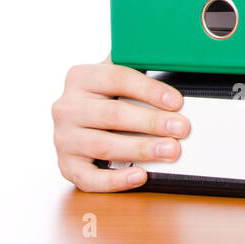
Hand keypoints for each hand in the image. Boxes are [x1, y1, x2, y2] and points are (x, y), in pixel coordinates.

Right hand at [51, 59, 189, 191]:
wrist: (77, 116)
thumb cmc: (105, 95)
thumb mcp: (116, 72)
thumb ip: (138, 64)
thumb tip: (174, 63)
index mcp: (81, 77)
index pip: (118, 79)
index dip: (149, 90)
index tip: (176, 101)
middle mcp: (67, 107)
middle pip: (113, 114)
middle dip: (151, 122)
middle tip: (181, 128)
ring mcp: (63, 138)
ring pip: (103, 146)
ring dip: (140, 149)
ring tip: (170, 150)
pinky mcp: (66, 165)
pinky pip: (89, 178)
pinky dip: (115, 180)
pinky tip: (140, 175)